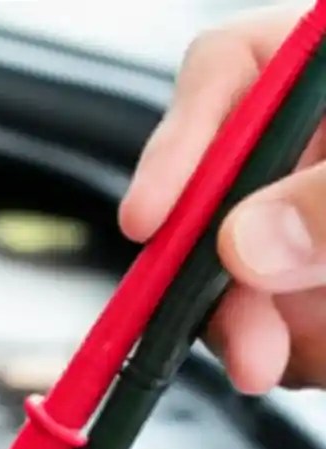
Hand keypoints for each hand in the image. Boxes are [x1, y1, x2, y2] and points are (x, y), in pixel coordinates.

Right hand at [121, 4, 325, 393]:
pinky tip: (287, 361)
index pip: (229, 73)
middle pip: (212, 183)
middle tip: (222, 319)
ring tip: (264, 363)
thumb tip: (246, 244)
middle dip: (203, 262)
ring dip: (230, 321)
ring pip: (226, 263)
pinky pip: (262, 317)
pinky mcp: (309, 284)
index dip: (180, 140)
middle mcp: (305, 145)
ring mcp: (301, 219)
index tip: (152, 216)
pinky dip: (269, 349)